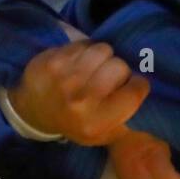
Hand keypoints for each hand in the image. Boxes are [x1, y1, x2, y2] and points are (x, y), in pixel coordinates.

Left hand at [7, 40, 150, 144]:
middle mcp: (81, 100)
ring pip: (103, 50)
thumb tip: (147, 94)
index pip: (135, 91)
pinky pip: (84, 44)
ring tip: (93, 67)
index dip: (138, 84)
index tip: (131, 85)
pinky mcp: (52, 60)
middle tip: (108, 77)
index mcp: (97, 122)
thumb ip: (128, 121)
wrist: (32, 112)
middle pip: (120, 66)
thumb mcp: (103, 134)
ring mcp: (65, 77)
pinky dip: (85, 51)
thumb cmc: (75, 122)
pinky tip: (78, 62)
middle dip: (118, 70)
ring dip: (102, 57)